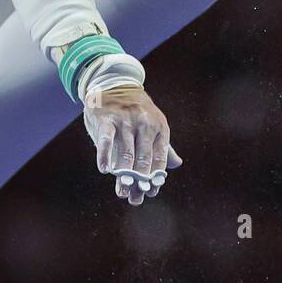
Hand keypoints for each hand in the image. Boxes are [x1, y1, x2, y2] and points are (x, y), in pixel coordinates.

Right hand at [82, 84, 182, 204]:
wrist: (115, 83)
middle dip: (140, 181)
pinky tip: (104, 169)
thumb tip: (177, 165)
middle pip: (143, 158)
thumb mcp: (153, 125)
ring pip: (126, 152)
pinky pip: (106, 139)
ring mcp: (126, 120)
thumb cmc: (135, 111)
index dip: (155, 177)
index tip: (151, 192)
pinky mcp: (107, 118)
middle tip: (135, 198)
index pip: (159, 157)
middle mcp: (145, 124)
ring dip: (123, 175)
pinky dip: (104, 155)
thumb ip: (163, 146)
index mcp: (160, 127)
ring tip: (122, 192)